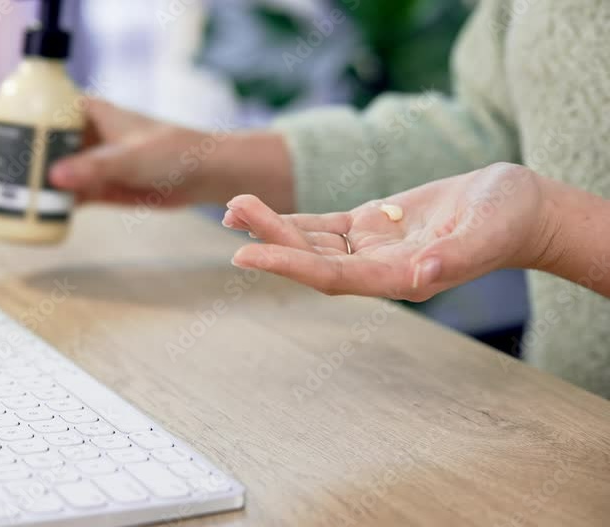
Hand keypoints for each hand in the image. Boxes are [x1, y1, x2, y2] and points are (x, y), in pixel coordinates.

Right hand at [0, 99, 294, 209]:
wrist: (202, 176)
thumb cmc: (172, 152)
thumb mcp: (131, 157)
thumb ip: (94, 167)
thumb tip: (54, 176)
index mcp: (92, 114)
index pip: (45, 109)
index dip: (16, 116)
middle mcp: (87, 137)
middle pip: (40, 143)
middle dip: (13, 155)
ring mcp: (93, 164)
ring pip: (50, 171)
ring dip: (27, 182)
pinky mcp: (101, 188)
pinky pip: (68, 196)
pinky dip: (50, 203)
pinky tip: (30, 212)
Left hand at [224, 163, 556, 300]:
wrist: (518, 208)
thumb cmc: (508, 220)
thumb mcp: (487, 233)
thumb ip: (455, 256)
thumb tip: (422, 273)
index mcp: (399, 278)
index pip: (331, 276)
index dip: (288, 265)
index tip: (246, 254)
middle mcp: (376, 269)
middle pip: (312, 257)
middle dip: (270, 237)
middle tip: (231, 214)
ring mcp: (370, 248)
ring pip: (311, 240)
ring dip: (272, 226)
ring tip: (233, 207)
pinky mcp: (370, 226)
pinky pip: (321, 225)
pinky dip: (290, 219)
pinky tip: (257, 212)